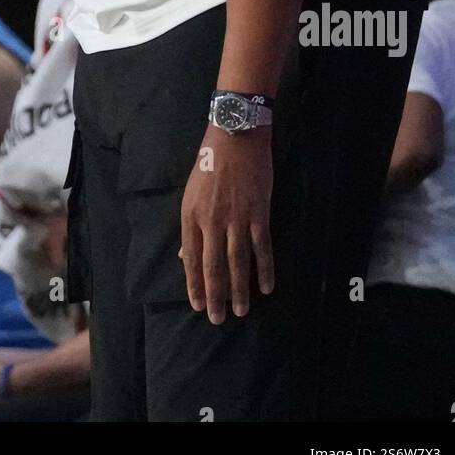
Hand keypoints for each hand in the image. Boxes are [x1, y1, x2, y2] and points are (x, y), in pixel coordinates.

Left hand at [179, 125, 274, 322]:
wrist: (235, 136)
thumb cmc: (210, 162)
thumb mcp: (192, 192)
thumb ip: (191, 225)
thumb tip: (187, 255)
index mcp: (191, 215)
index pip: (191, 259)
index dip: (194, 284)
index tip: (197, 305)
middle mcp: (212, 221)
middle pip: (213, 266)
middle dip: (215, 296)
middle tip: (218, 319)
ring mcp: (236, 218)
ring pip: (237, 263)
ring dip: (239, 290)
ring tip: (240, 311)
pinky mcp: (258, 213)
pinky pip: (262, 248)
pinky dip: (265, 269)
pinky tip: (267, 287)